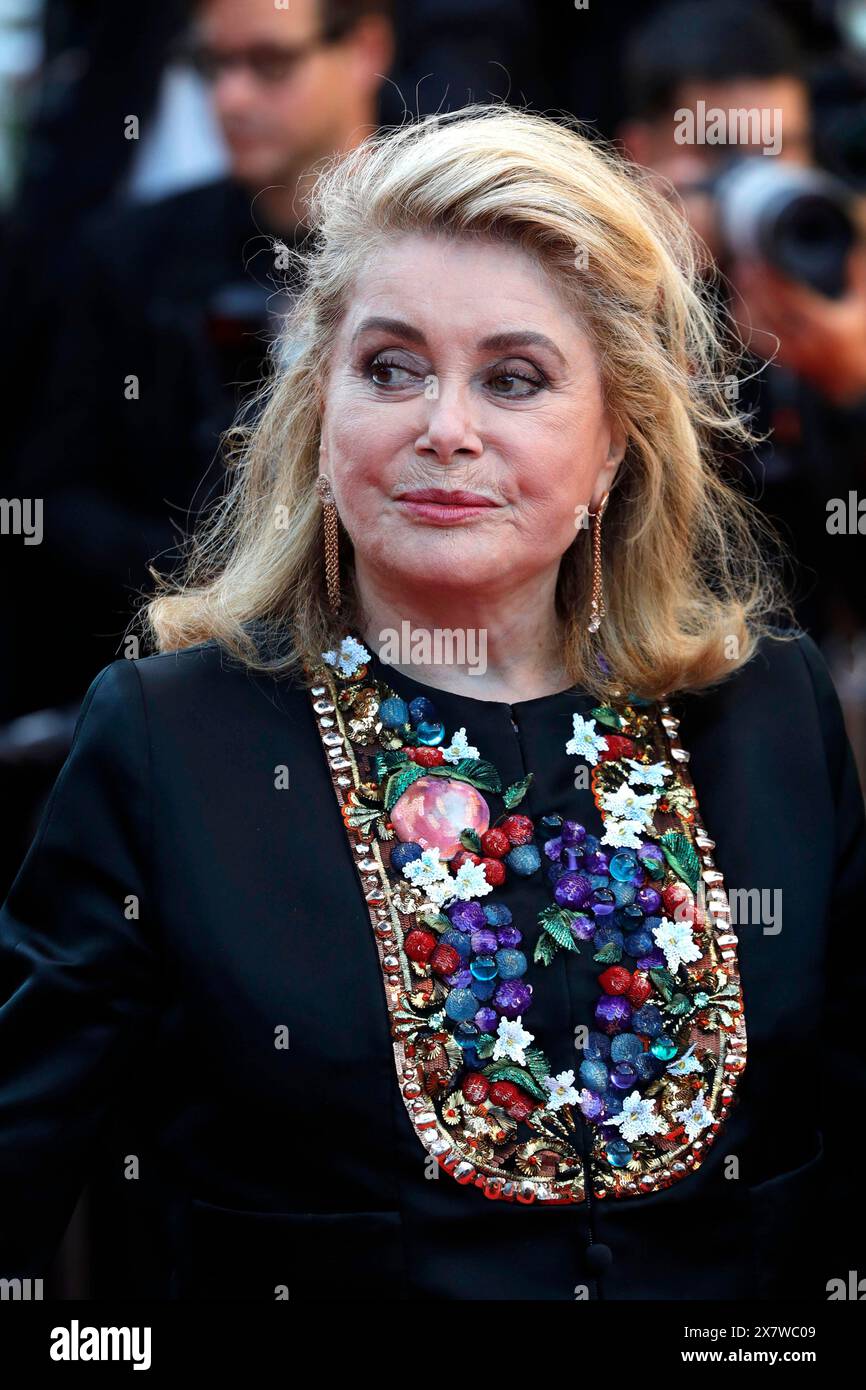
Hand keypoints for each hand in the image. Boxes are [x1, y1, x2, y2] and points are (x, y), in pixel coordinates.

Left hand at [728, 242, 865, 405]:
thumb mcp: (863, 309)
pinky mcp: (781, 364)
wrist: (855, 387)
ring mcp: (791, 356)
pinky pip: (756, 344)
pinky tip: (737, 309)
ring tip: (739, 284)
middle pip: (770, 311)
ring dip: (746, 305)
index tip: (761, 262)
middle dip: (755, 287)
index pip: (791, 298)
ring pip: (759, 329)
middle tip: (744, 266)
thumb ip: (859, 279)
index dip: (772, 279)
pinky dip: (745, 326)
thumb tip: (854, 250)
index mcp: (826, 327)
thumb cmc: (859, 342)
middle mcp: (806, 344)